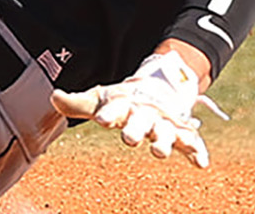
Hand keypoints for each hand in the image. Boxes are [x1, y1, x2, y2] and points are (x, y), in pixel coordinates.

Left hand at [51, 50, 228, 168]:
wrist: (156, 90)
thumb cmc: (120, 101)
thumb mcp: (98, 101)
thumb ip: (77, 103)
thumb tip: (53, 97)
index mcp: (124, 105)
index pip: (115, 108)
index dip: (108, 113)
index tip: (101, 119)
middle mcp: (145, 113)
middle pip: (140, 121)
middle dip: (135, 129)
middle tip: (128, 138)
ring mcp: (165, 123)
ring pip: (165, 133)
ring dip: (163, 142)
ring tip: (159, 152)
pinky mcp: (181, 134)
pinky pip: (192, 144)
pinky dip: (198, 153)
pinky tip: (202, 164)